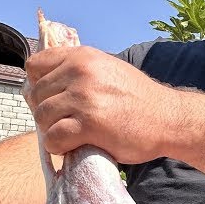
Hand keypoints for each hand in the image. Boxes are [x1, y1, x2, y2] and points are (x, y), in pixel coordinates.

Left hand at [24, 46, 171, 162]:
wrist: (169, 119)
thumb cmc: (139, 99)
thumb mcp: (108, 69)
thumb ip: (79, 70)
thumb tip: (43, 82)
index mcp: (83, 56)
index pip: (35, 65)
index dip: (39, 84)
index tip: (53, 98)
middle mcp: (81, 72)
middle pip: (36, 94)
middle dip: (47, 111)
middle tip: (65, 122)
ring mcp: (84, 98)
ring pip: (42, 117)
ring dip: (52, 130)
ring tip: (70, 135)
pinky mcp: (89, 125)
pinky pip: (54, 138)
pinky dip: (59, 147)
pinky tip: (73, 146)